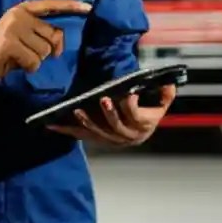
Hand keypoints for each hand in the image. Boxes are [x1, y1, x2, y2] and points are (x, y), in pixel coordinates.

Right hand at [0, 0, 91, 83]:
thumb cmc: (1, 53)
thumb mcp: (22, 38)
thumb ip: (39, 35)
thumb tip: (58, 46)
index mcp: (22, 10)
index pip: (51, 6)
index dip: (70, 6)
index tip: (88, 8)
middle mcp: (19, 14)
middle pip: (53, 35)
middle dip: (46, 50)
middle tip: (28, 54)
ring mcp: (14, 27)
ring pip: (44, 51)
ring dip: (34, 60)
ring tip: (17, 58)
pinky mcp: (10, 43)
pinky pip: (34, 61)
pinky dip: (28, 68)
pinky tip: (14, 64)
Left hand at [48, 84, 176, 146]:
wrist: (142, 131)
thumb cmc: (150, 111)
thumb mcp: (161, 102)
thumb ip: (165, 94)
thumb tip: (168, 82)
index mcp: (144, 126)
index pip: (136, 117)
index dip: (131, 106)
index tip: (127, 93)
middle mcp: (128, 136)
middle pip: (116, 127)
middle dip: (109, 114)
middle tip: (102, 99)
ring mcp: (112, 140)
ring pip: (98, 134)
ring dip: (86, 123)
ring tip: (76, 111)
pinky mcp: (98, 140)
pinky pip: (82, 136)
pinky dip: (67, 131)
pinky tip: (53, 125)